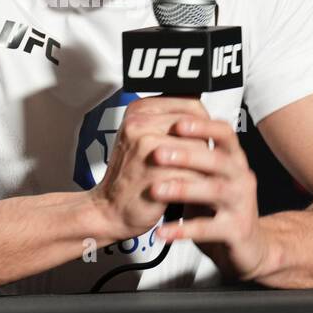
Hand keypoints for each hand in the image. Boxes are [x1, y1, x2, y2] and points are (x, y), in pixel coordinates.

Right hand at [92, 96, 211, 241]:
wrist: (109, 209)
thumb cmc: (130, 175)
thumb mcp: (142, 137)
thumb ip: (168, 121)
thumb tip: (203, 114)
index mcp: (138, 111)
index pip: (190, 103)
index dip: (204, 123)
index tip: (201, 136)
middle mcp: (139, 125)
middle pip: (197, 127)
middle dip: (203, 146)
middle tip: (193, 161)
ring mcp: (147, 149)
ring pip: (199, 150)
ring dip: (203, 167)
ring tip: (189, 175)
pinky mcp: (156, 174)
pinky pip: (195, 174)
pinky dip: (197, 185)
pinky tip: (187, 189)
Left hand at [151, 116, 269, 282]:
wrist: (250, 247)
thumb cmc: (221, 207)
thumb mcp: (208, 178)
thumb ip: (192, 156)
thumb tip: (159, 130)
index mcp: (234, 160)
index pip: (225, 134)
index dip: (203, 127)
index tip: (177, 124)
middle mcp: (241, 178)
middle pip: (218, 161)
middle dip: (187, 155)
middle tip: (158, 153)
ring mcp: (241, 205)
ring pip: (214, 191)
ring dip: (183, 189)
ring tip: (155, 189)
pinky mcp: (236, 231)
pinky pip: (207, 229)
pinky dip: (182, 230)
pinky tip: (162, 231)